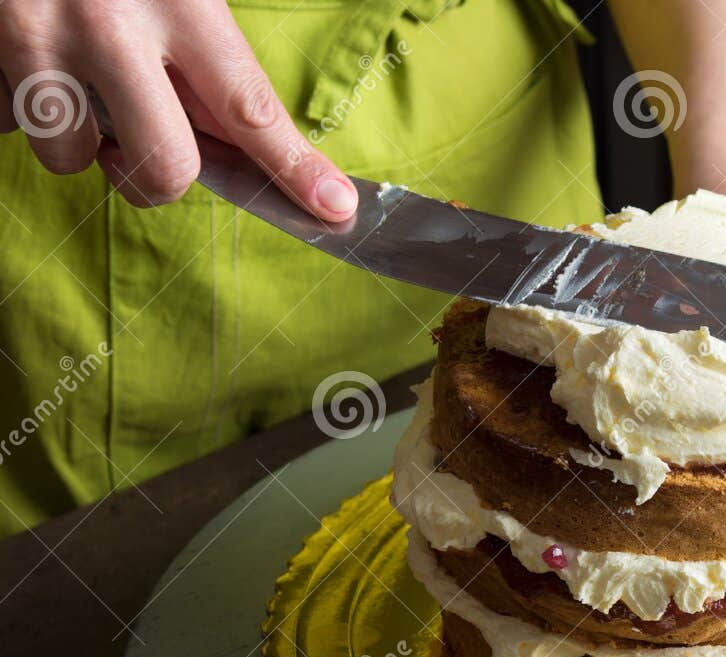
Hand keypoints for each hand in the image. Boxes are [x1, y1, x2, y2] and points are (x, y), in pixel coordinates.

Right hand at [0, 0, 357, 218]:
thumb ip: (206, 61)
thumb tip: (244, 149)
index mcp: (180, 3)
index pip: (251, 107)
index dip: (294, 168)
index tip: (333, 207)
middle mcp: (113, 24)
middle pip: (167, 166)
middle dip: (154, 179)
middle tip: (137, 148)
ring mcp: (39, 37)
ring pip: (73, 157)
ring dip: (78, 140)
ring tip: (73, 85)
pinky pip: (10, 123)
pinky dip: (22, 108)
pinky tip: (28, 61)